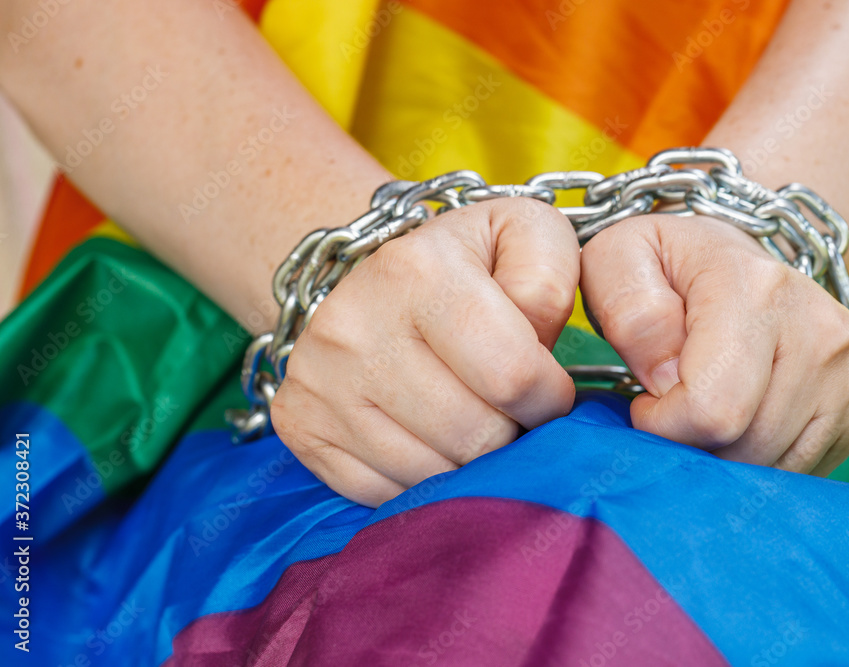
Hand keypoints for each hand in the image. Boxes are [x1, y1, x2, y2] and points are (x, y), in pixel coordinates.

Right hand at [271, 199, 578, 505]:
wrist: (372, 279)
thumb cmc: (466, 264)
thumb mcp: (522, 235)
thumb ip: (550, 280)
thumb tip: (538, 360)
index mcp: (416, 270)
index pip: (512, 376)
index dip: (548, 398)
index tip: (548, 391)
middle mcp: (353, 326)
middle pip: (475, 436)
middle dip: (511, 432)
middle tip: (509, 409)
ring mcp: (318, 381)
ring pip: (431, 475)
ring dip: (469, 462)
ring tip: (471, 420)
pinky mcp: (299, 425)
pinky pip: (384, 494)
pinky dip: (420, 479)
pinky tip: (428, 439)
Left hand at [580, 215, 848, 475]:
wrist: (729, 254)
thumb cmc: (665, 261)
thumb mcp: (620, 259)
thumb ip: (630, 313)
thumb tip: (667, 381)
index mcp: (757, 292)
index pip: (714, 410)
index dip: (664, 425)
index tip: (646, 399)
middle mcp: (820, 330)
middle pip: (749, 447)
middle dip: (694, 445)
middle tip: (671, 407)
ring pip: (778, 467)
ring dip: (727, 458)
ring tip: (702, 410)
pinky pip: (804, 469)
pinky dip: (762, 462)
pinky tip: (739, 422)